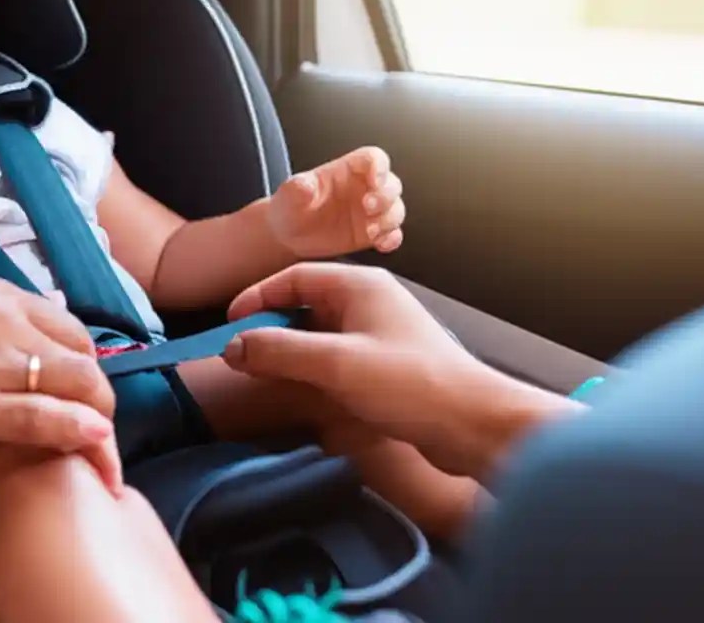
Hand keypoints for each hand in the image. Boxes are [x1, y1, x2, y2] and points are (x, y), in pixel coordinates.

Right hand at [0, 278, 121, 490]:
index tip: (75, 393)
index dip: (82, 365)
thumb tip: (25, 334)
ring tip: (101, 454)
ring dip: (99, 421)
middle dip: (97, 394)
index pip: (68, 327)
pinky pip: (45, 418)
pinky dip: (79, 433)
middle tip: (91, 427)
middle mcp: (1, 320)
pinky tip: (95, 448)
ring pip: (77, 386)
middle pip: (84, 356)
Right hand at [223, 263, 576, 479]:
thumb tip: (231, 347)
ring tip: (264, 376)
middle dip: (271, 327)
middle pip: (306, 304)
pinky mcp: (388, 366)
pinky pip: (337, 359)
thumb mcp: (335, 364)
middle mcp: (371, 303)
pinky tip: (301, 393)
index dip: (257, 297)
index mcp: (361, 286)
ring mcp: (381, 335)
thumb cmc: (409, 384)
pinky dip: (312, 370)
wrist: (475, 426)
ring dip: (290, 352)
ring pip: (321, 335)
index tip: (229, 324)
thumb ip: (279, 351)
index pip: (295, 277)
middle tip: (242, 355)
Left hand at [267, 147, 404, 258]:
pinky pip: (392, 234)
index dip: (379, 167)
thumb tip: (306, 185)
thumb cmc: (289, 208)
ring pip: (396, 209)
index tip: (374, 180)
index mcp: (346, 171)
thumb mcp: (288, 195)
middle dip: (386, 196)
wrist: (288, 237)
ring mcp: (370, 212)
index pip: (373, 158)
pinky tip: (380, 245)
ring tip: (369, 231)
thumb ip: (298, 188)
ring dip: (389, 219)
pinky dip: (391, 239)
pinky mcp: (371, 233)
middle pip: (391, 184)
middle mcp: (363, 188)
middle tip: (368, 207)